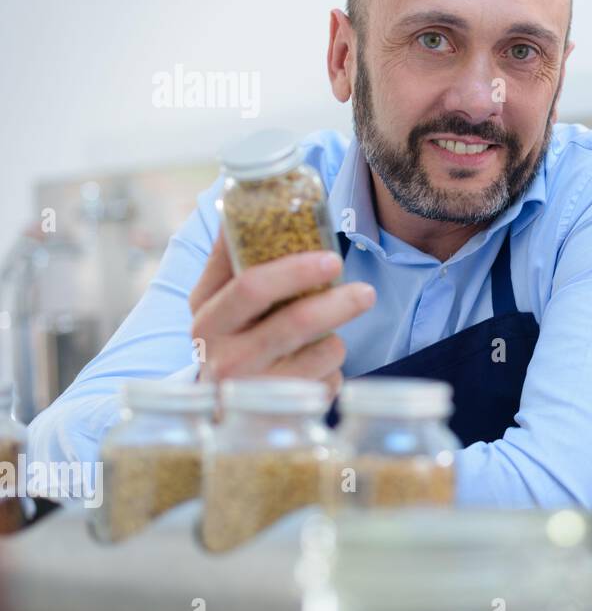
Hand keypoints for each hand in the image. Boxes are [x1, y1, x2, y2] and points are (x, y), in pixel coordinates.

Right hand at [189, 230, 375, 398]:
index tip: (331, 256)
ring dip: (338, 335)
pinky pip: (330, 379)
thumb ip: (229, 254)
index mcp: (206, 317)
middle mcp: (223, 358)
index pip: (250, 286)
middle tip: (366, 292)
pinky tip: (317, 363)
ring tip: (333, 331)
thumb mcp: (216, 299)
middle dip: (337, 302)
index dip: (295, 269)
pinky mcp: (284, 412)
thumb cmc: (229, 337)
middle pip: (294, 322)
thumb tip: (238, 198)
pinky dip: (334, 365)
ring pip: (322, 351)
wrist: (219, 407)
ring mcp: (255, 390)